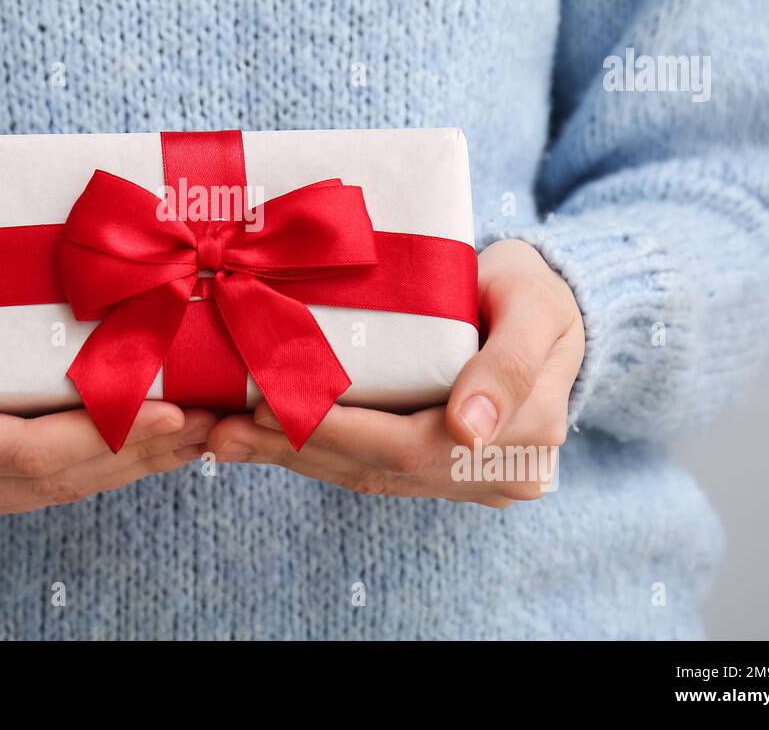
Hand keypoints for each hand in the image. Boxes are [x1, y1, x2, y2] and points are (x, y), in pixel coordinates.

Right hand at [0, 263, 212, 527]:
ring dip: (136, 464)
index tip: (171, 413)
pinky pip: (57, 484)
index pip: (28, 455)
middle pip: (54, 479)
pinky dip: (112, 463)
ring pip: (64, 488)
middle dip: (136, 452)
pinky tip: (160, 446)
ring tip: (200, 435)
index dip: (102, 437)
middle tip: (208, 423)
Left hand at [205, 239, 584, 506]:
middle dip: (294, 448)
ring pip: (362, 475)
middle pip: (376, 469)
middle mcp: (491, 474)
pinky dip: (309, 453)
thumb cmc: (536, 290)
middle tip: (222, 428)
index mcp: (521, 439)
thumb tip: (469, 430)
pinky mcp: (432, 470)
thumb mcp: (534, 306)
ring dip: (290, 458)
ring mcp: (460, 478)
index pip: (409, 447)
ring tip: (222, 438)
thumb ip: (509, 364)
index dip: (336, 433)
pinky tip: (258, 440)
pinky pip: (364, 468)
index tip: (272, 410)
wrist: (546, 304)